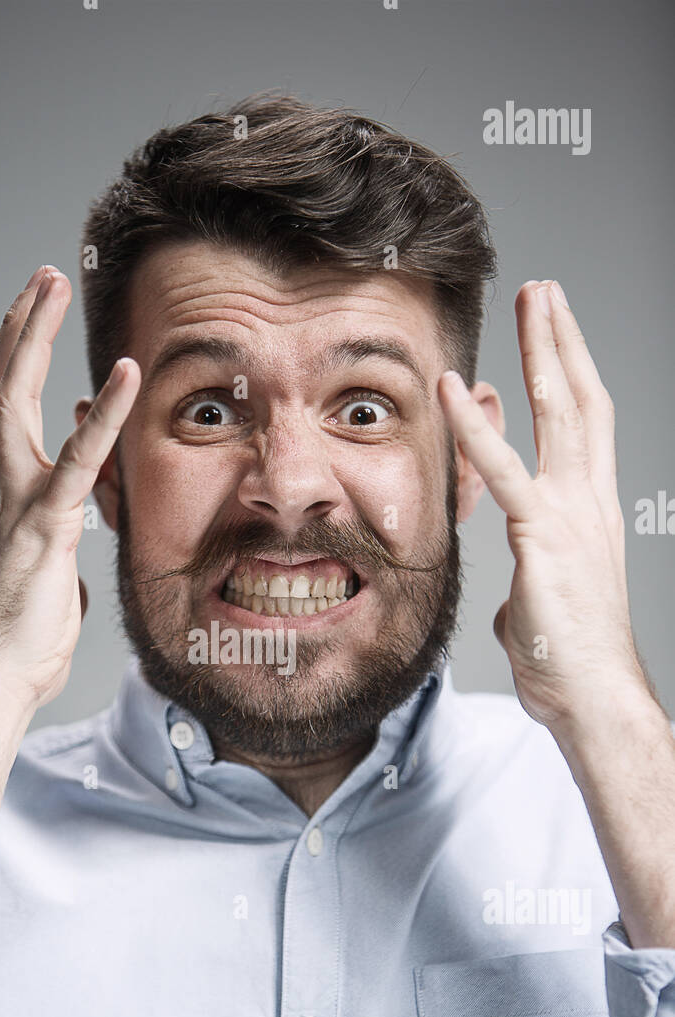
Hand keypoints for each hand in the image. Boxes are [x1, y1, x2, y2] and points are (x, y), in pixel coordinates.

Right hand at [0, 265, 140, 711]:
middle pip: (1, 386)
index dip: (15, 359)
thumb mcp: (49, 573)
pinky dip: (104, 413)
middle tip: (40, 279)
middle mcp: (2, 486)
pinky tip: (126, 374)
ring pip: (18, 401)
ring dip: (36, 339)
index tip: (29, 317)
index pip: (3, 411)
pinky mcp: (47, 526)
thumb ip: (61, 539)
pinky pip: (78, 460)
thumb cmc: (21, 637)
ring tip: (53, 289)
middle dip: (19, 328)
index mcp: (5, 495)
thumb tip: (74, 531)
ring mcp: (20, 501)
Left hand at [438, 279, 644, 733]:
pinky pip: (503, 472)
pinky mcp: (544, 537)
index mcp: (590, 515)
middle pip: (581, 402)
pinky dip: (473, 429)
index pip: (586, 427)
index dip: (572, 374)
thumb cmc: (568, 664)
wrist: (593, 699)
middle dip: (563, 341)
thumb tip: (515, 598)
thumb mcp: (542, 609)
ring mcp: (572, 515)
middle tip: (546, 290)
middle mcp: (590, 504)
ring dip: (543, 350)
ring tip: (531, 297)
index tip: (558, 333)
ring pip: (560, 414)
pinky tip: (450, 391)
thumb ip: (529, 587)